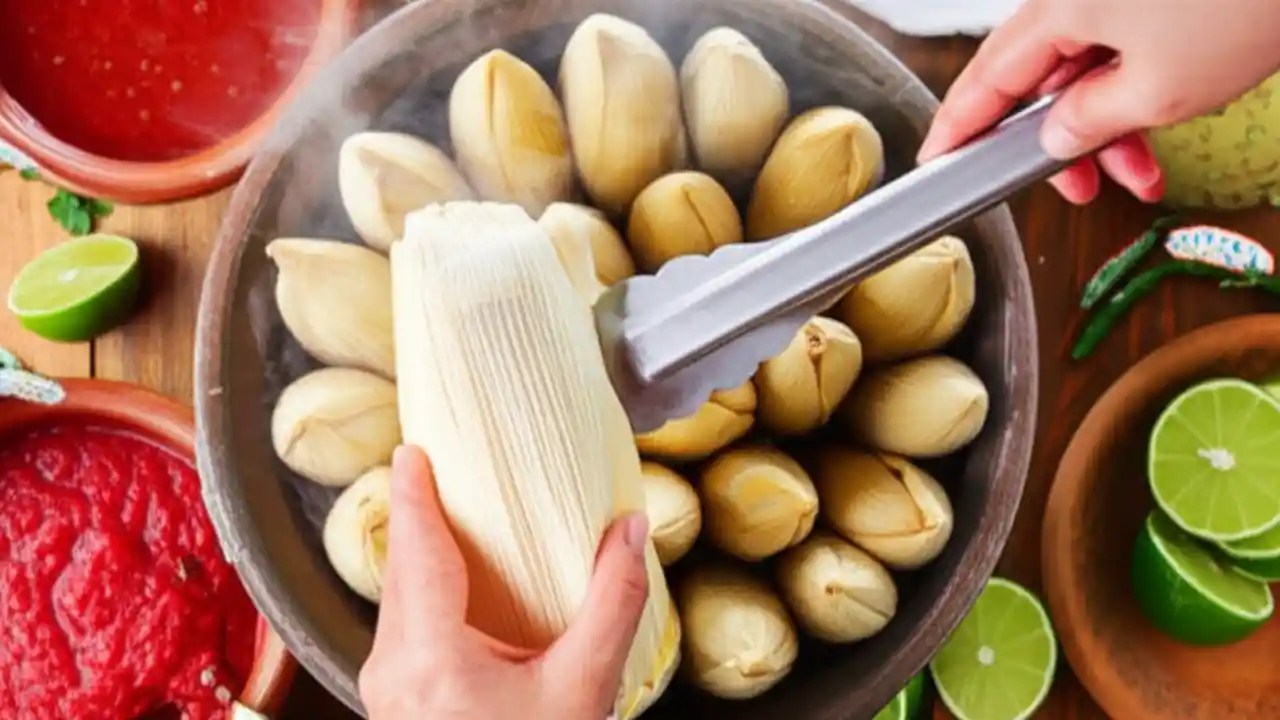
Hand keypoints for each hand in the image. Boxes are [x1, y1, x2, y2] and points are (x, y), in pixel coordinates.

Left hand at [359, 445, 651, 719]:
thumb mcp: (583, 689)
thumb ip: (612, 603)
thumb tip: (629, 531)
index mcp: (430, 656)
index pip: (416, 550)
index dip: (414, 492)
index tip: (413, 448)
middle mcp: (393, 668)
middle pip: (401, 569)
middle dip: (420, 515)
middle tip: (442, 468)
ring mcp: (387, 687)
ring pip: (397, 599)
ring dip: (421, 553)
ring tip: (451, 516)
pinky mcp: (396, 702)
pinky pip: (403, 626)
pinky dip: (426, 589)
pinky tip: (455, 583)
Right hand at [917, 0, 1279, 203]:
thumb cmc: (1242, 3)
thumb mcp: (1157, 90)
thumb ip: (1088, 122)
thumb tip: (1055, 137)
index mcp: (1059, 5)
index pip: (986, 79)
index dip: (959, 128)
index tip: (938, 161)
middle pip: (1038, 76)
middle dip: (1057, 140)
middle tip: (1075, 187)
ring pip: (1086, 67)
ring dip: (1108, 126)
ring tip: (1142, 172)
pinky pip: (1124, 46)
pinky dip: (1135, 91)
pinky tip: (1162, 126)